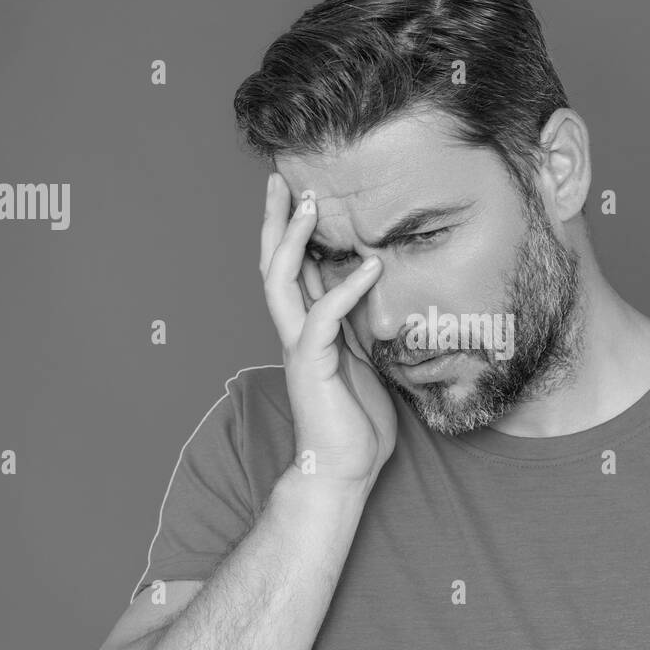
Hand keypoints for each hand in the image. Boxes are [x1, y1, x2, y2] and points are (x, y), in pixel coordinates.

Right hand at [259, 172, 397, 485]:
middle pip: (274, 264)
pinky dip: (346, 290)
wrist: (344, 470)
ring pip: (282, 281)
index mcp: (307, 329)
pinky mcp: (311, 366)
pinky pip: (323, 319)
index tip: (298, 193)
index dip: (291, 231)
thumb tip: (376, 292)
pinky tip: (371, 267)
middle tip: (279, 179)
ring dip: (293, 241)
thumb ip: (360, 326)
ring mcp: (299, 348)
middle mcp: (295, 332)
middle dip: (276, 221)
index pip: (292, 268)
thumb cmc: (358, 421)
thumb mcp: (365, 359)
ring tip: (308, 204)